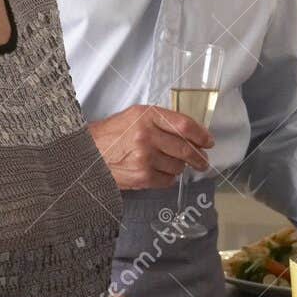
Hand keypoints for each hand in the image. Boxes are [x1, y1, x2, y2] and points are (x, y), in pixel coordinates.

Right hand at [87, 104, 212, 189]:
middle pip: (186, 148)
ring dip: (179, 167)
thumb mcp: (135, 116)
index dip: (202, 135)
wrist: (89, 152)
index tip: (208, 141)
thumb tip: (191, 134)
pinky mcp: (142, 176)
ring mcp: (145, 157)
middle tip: (203, 160)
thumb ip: (161, 120)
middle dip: (199, 157)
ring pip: (178, 166)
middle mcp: (146, 135)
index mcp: (147, 116)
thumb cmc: (112, 134)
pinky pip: (168, 180)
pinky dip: (167, 177)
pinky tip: (157, 171)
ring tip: (167, 163)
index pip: (185, 125)